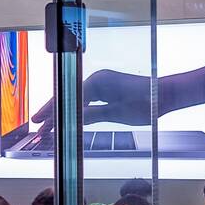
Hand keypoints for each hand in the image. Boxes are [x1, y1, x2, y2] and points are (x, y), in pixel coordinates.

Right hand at [30, 67, 152, 141]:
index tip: (40, 122)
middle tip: (38, 125)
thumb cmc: (146, 102)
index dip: (52, 112)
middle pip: (68, 96)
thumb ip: (91, 115)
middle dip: (53, 111)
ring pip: (76, 98)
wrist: (167, 95)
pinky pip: (86, 99)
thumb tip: (70, 120)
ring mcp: (103, 83)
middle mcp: (97, 79)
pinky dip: (77, 109)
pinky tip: (70, 118)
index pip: (68, 98)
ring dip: (64, 111)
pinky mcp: (108, 89)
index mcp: (97, 81)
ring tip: (49, 124)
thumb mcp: (117, 113)